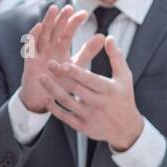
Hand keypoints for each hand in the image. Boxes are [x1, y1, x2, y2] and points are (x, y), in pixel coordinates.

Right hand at [18, 4, 90, 112]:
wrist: (44, 99)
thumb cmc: (60, 82)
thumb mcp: (76, 65)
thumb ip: (88, 51)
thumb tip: (103, 36)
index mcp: (60, 47)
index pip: (68, 31)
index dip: (74, 22)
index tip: (84, 14)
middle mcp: (49, 47)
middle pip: (55, 29)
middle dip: (61, 18)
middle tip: (69, 7)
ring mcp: (38, 53)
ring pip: (42, 33)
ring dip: (47, 21)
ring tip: (54, 9)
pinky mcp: (30, 61)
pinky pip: (30, 46)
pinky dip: (33, 36)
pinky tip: (38, 26)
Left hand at [40, 36, 144, 150]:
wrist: (126, 129)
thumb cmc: (124, 98)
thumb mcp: (124, 77)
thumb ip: (116, 57)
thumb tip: (109, 37)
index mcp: (108, 90)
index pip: (89, 79)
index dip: (75, 72)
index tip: (62, 63)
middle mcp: (98, 103)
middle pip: (75, 89)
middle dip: (60, 77)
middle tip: (47, 63)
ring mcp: (89, 116)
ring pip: (66, 102)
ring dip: (52, 90)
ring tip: (41, 78)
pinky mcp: (82, 126)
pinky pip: (64, 116)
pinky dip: (53, 108)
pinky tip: (45, 97)